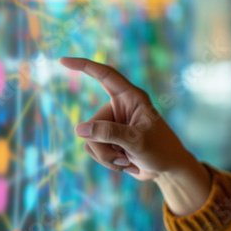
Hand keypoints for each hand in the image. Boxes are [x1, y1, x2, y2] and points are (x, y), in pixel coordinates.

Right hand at [59, 57, 189, 180]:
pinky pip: (93, 149)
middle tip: (125, 156)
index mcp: (131, 98)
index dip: (84, 66)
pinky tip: (126, 163)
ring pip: (90, 139)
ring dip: (106, 156)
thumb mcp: (137, 141)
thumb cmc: (161, 150)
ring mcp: (113, 124)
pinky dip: (108, 161)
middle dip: (103, 145)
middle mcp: (119, 108)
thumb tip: (79, 129)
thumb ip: (109, 133)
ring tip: (128, 160)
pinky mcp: (109, 139)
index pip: (105, 75)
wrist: (168, 170)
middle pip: (92, 123)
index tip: (63, 61)